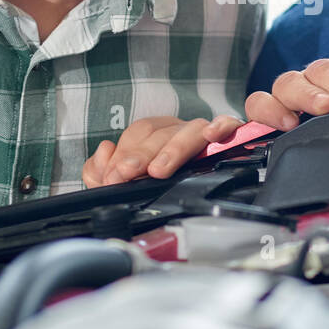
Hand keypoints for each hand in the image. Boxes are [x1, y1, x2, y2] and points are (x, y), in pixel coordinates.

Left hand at [82, 115, 243, 187]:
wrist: (199, 202)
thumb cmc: (155, 187)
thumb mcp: (119, 181)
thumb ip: (100, 171)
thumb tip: (104, 152)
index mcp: (153, 136)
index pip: (136, 135)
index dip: (123, 154)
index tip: (113, 176)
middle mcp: (177, 131)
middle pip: (161, 132)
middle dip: (140, 154)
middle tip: (125, 174)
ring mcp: (203, 136)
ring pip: (191, 130)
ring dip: (173, 149)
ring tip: (158, 170)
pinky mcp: (228, 140)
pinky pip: (228, 126)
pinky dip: (221, 126)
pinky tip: (212, 135)